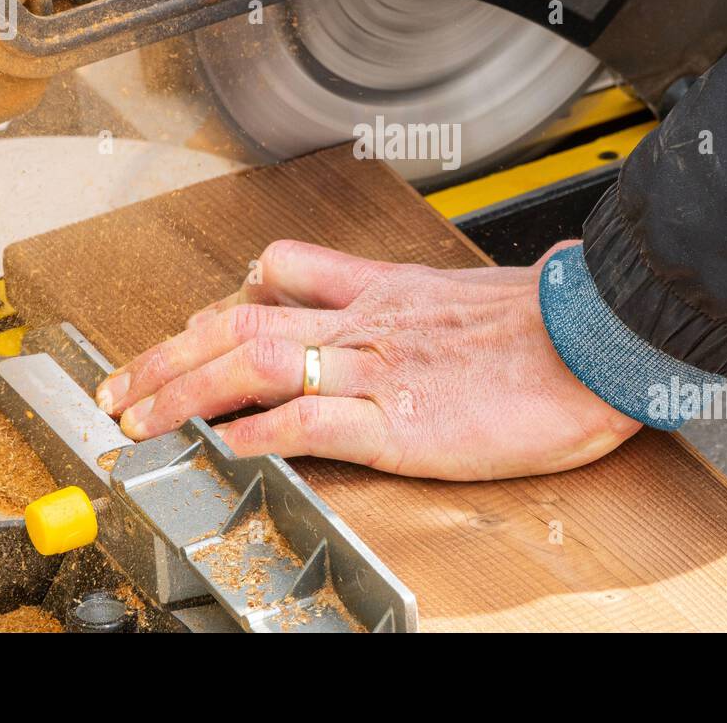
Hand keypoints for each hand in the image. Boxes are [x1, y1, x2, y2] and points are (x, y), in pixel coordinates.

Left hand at [95, 240, 641, 480]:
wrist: (602, 336)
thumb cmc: (552, 324)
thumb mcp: (470, 299)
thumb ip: (423, 306)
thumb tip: (408, 321)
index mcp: (387, 290)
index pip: (281, 276)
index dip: (221, 301)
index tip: (188, 329)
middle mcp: (368, 321)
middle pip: (241, 316)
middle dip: (170, 351)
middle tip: (124, 383)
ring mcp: (379, 368)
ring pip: (254, 358)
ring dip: (182, 388)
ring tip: (137, 418)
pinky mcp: (401, 422)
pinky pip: (307, 420)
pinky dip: (252, 432)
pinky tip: (219, 450)